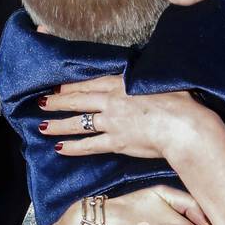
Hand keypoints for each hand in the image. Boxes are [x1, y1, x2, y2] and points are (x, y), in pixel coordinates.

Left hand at [39, 75, 196, 160]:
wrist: (183, 125)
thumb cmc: (179, 102)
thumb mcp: (160, 81)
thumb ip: (147, 79)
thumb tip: (146, 76)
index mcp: (121, 83)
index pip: (89, 83)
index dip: (71, 85)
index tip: (58, 86)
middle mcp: (111, 101)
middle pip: (77, 100)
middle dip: (57, 101)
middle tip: (41, 103)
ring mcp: (111, 122)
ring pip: (77, 122)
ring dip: (59, 124)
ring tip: (43, 127)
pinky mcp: (116, 142)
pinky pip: (89, 145)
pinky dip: (74, 147)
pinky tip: (60, 149)